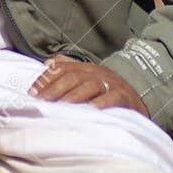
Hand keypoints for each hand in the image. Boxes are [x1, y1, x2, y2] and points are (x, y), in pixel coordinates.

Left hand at [32, 55, 148, 116]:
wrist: (139, 96)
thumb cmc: (107, 90)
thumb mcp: (88, 76)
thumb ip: (68, 68)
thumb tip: (48, 62)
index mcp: (87, 68)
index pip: (63, 69)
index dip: (46, 79)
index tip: (32, 93)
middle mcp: (98, 73)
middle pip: (73, 77)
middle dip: (55, 89)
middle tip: (42, 102)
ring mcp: (112, 84)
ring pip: (90, 86)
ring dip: (73, 96)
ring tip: (61, 107)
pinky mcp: (124, 97)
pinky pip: (112, 98)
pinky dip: (101, 103)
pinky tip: (90, 110)